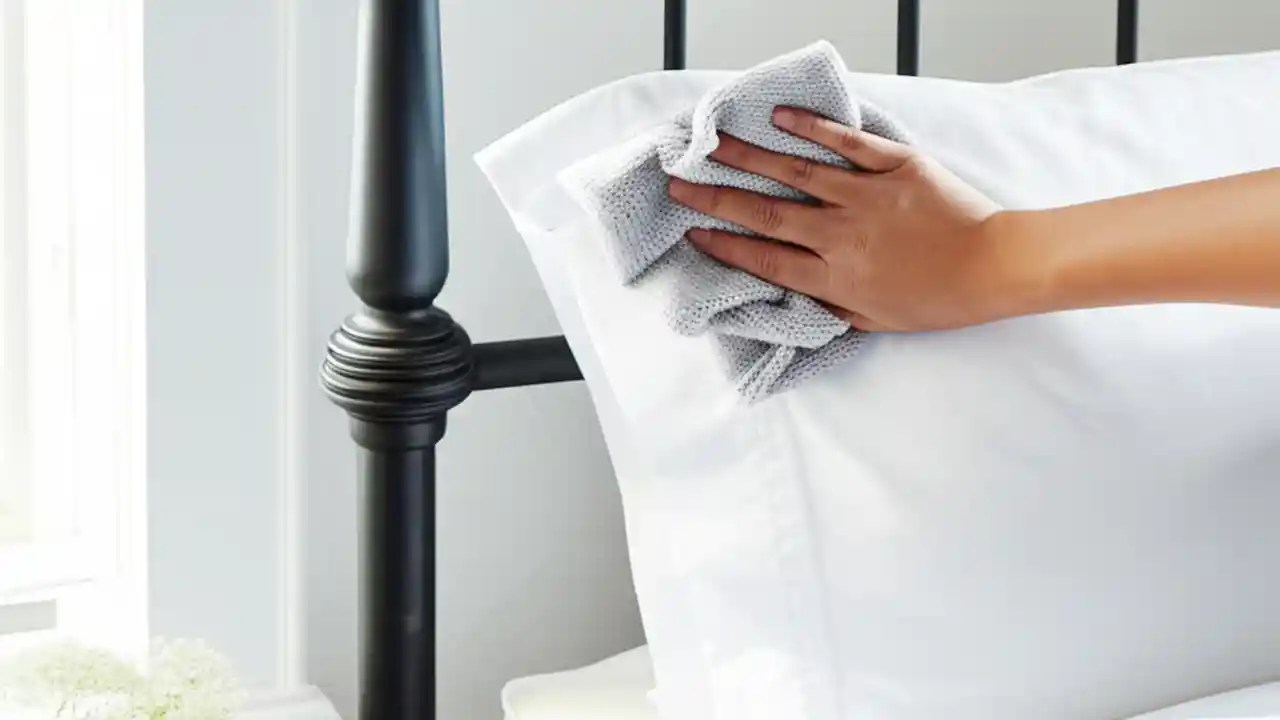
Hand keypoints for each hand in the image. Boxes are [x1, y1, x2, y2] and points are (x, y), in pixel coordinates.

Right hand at [667, 107, 1024, 331]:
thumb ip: (831, 308)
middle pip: (766, 215)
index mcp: (835, 280)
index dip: (724, 246)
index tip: (693, 230)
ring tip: (714, 142)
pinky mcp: (895, 168)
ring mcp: (866, 198)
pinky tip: (781, 115)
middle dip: (716, 198)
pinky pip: (847, 145)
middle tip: (679, 182)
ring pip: (795, 174)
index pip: (766, 260)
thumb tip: (792, 295)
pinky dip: (813, 128)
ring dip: (749, 156)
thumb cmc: (937, 301)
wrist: (993, 268)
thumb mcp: (876, 321)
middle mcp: (841, 238)